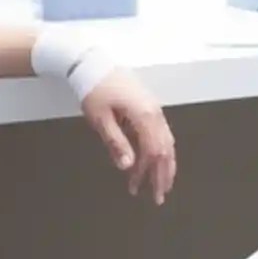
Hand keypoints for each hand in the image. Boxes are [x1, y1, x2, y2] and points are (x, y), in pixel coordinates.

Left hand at [81, 68, 176, 205]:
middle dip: (163, 174)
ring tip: (159, 182)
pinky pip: (160, 132)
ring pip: (166, 140)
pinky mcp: (148, 105)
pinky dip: (158, 149)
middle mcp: (154, 112)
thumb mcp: (100, 119)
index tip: (142, 191)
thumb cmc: (94, 88)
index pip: (154, 151)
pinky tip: (151, 159)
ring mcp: (154, 108)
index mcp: (144, 115)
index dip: (150, 174)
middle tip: (158, 196)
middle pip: (166, 148)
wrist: (92, 62)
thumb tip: (128, 166)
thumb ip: (116, 143)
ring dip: (163, 163)